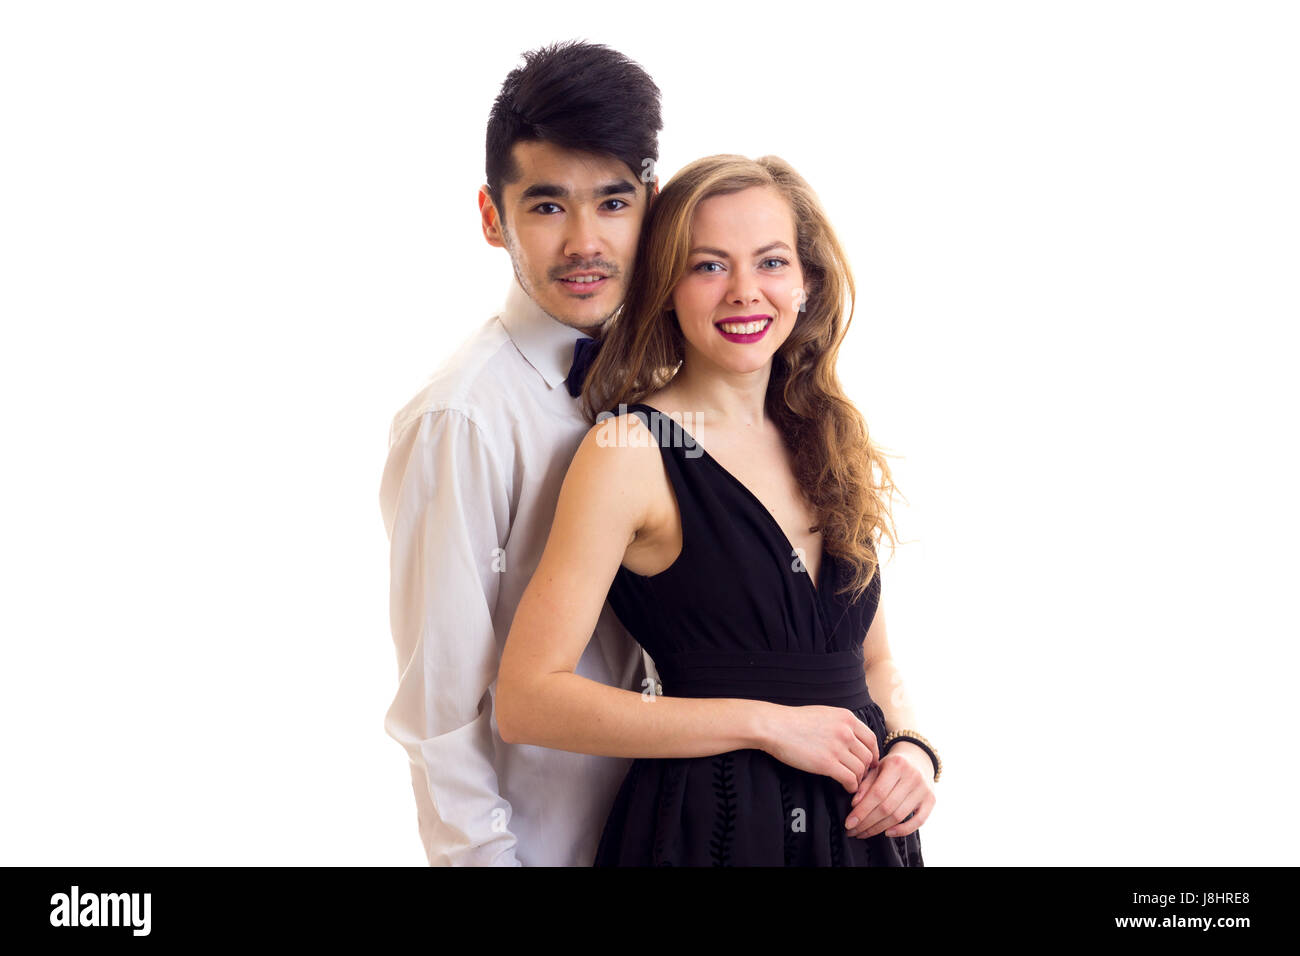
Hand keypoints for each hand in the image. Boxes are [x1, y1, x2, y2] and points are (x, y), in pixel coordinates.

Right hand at [760, 704, 879, 792]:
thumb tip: (852, 737)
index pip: (871, 739)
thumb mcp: (824, 714)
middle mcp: (846, 731)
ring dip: (858, 779)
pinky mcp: (827, 763)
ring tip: (851, 782)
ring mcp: (837, 747)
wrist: (775, 726)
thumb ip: (841, 724)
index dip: (873, 754)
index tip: (870, 762)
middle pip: (868, 756)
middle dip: (866, 768)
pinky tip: (846, 788)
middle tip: (859, 775)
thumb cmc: (794, 721)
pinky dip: (851, 786)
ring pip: (860, 769)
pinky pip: (849, 779)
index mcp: (846, 718)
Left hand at [844, 741, 935, 837]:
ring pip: (899, 816)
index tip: (849, 823)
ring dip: (879, 828)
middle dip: (867, 823)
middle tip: (853, 831)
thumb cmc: (893, 765)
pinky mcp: (931, 800)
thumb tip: (855, 805)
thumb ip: (866, 784)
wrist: (918, 758)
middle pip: (887, 807)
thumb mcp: (877, 768)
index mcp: (896, 764)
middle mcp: (913, 776)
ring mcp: (924, 789)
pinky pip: (918, 821)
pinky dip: (902, 830)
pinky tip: (886, 833)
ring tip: (864, 833)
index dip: (862, 811)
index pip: (877, 793)